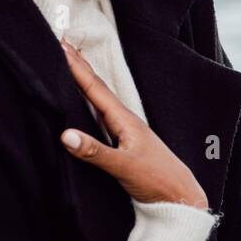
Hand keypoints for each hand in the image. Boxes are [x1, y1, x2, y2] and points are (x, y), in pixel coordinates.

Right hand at [58, 38, 208, 208]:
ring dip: (83, 82)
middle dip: (79, 66)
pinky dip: (89, 102)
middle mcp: (124, 120)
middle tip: (61, 44)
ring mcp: (124, 130)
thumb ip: (95, 151)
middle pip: (96, 88)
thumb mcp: (123, 166)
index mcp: (125, 120)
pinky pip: (101, 115)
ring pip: (98, 100)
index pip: (95, 89)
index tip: (61, 46)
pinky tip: (85, 101)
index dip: (77, 68)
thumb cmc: (156, 179)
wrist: (179, 196)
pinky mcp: (123, 142)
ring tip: (70, 65)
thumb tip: (65, 135)